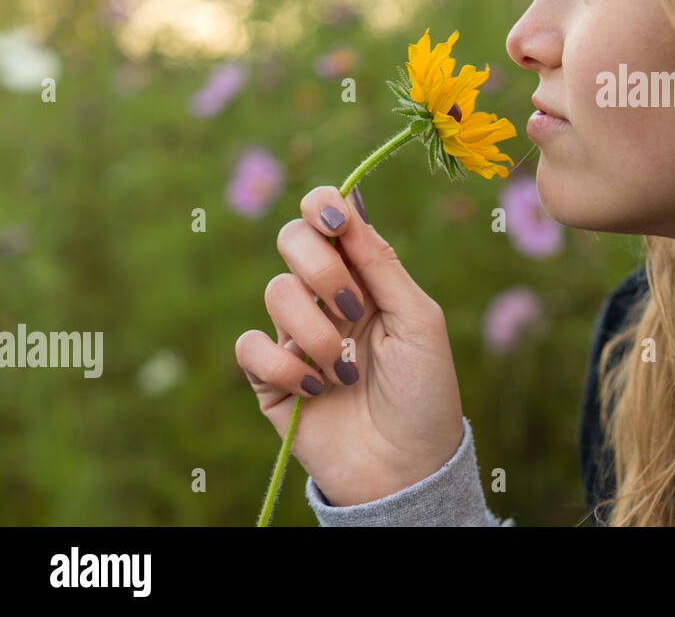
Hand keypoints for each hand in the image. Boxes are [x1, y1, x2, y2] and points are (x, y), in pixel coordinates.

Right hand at [235, 186, 465, 506]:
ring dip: (315, 332)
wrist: (406, 466)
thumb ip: (383, 265)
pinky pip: (250, 345)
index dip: (324, 207)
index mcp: (366, 276)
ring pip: (276, 292)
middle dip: (322, 270)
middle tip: (353, 309)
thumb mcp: (419, 321)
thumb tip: (349, 207)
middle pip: (292, 239)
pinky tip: (315, 390)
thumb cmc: (425, 392)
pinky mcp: (269, 376)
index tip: (337, 223)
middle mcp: (326, 297)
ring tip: (345, 370)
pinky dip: (283, 365)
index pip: (329, 220)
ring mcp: (295, 334)